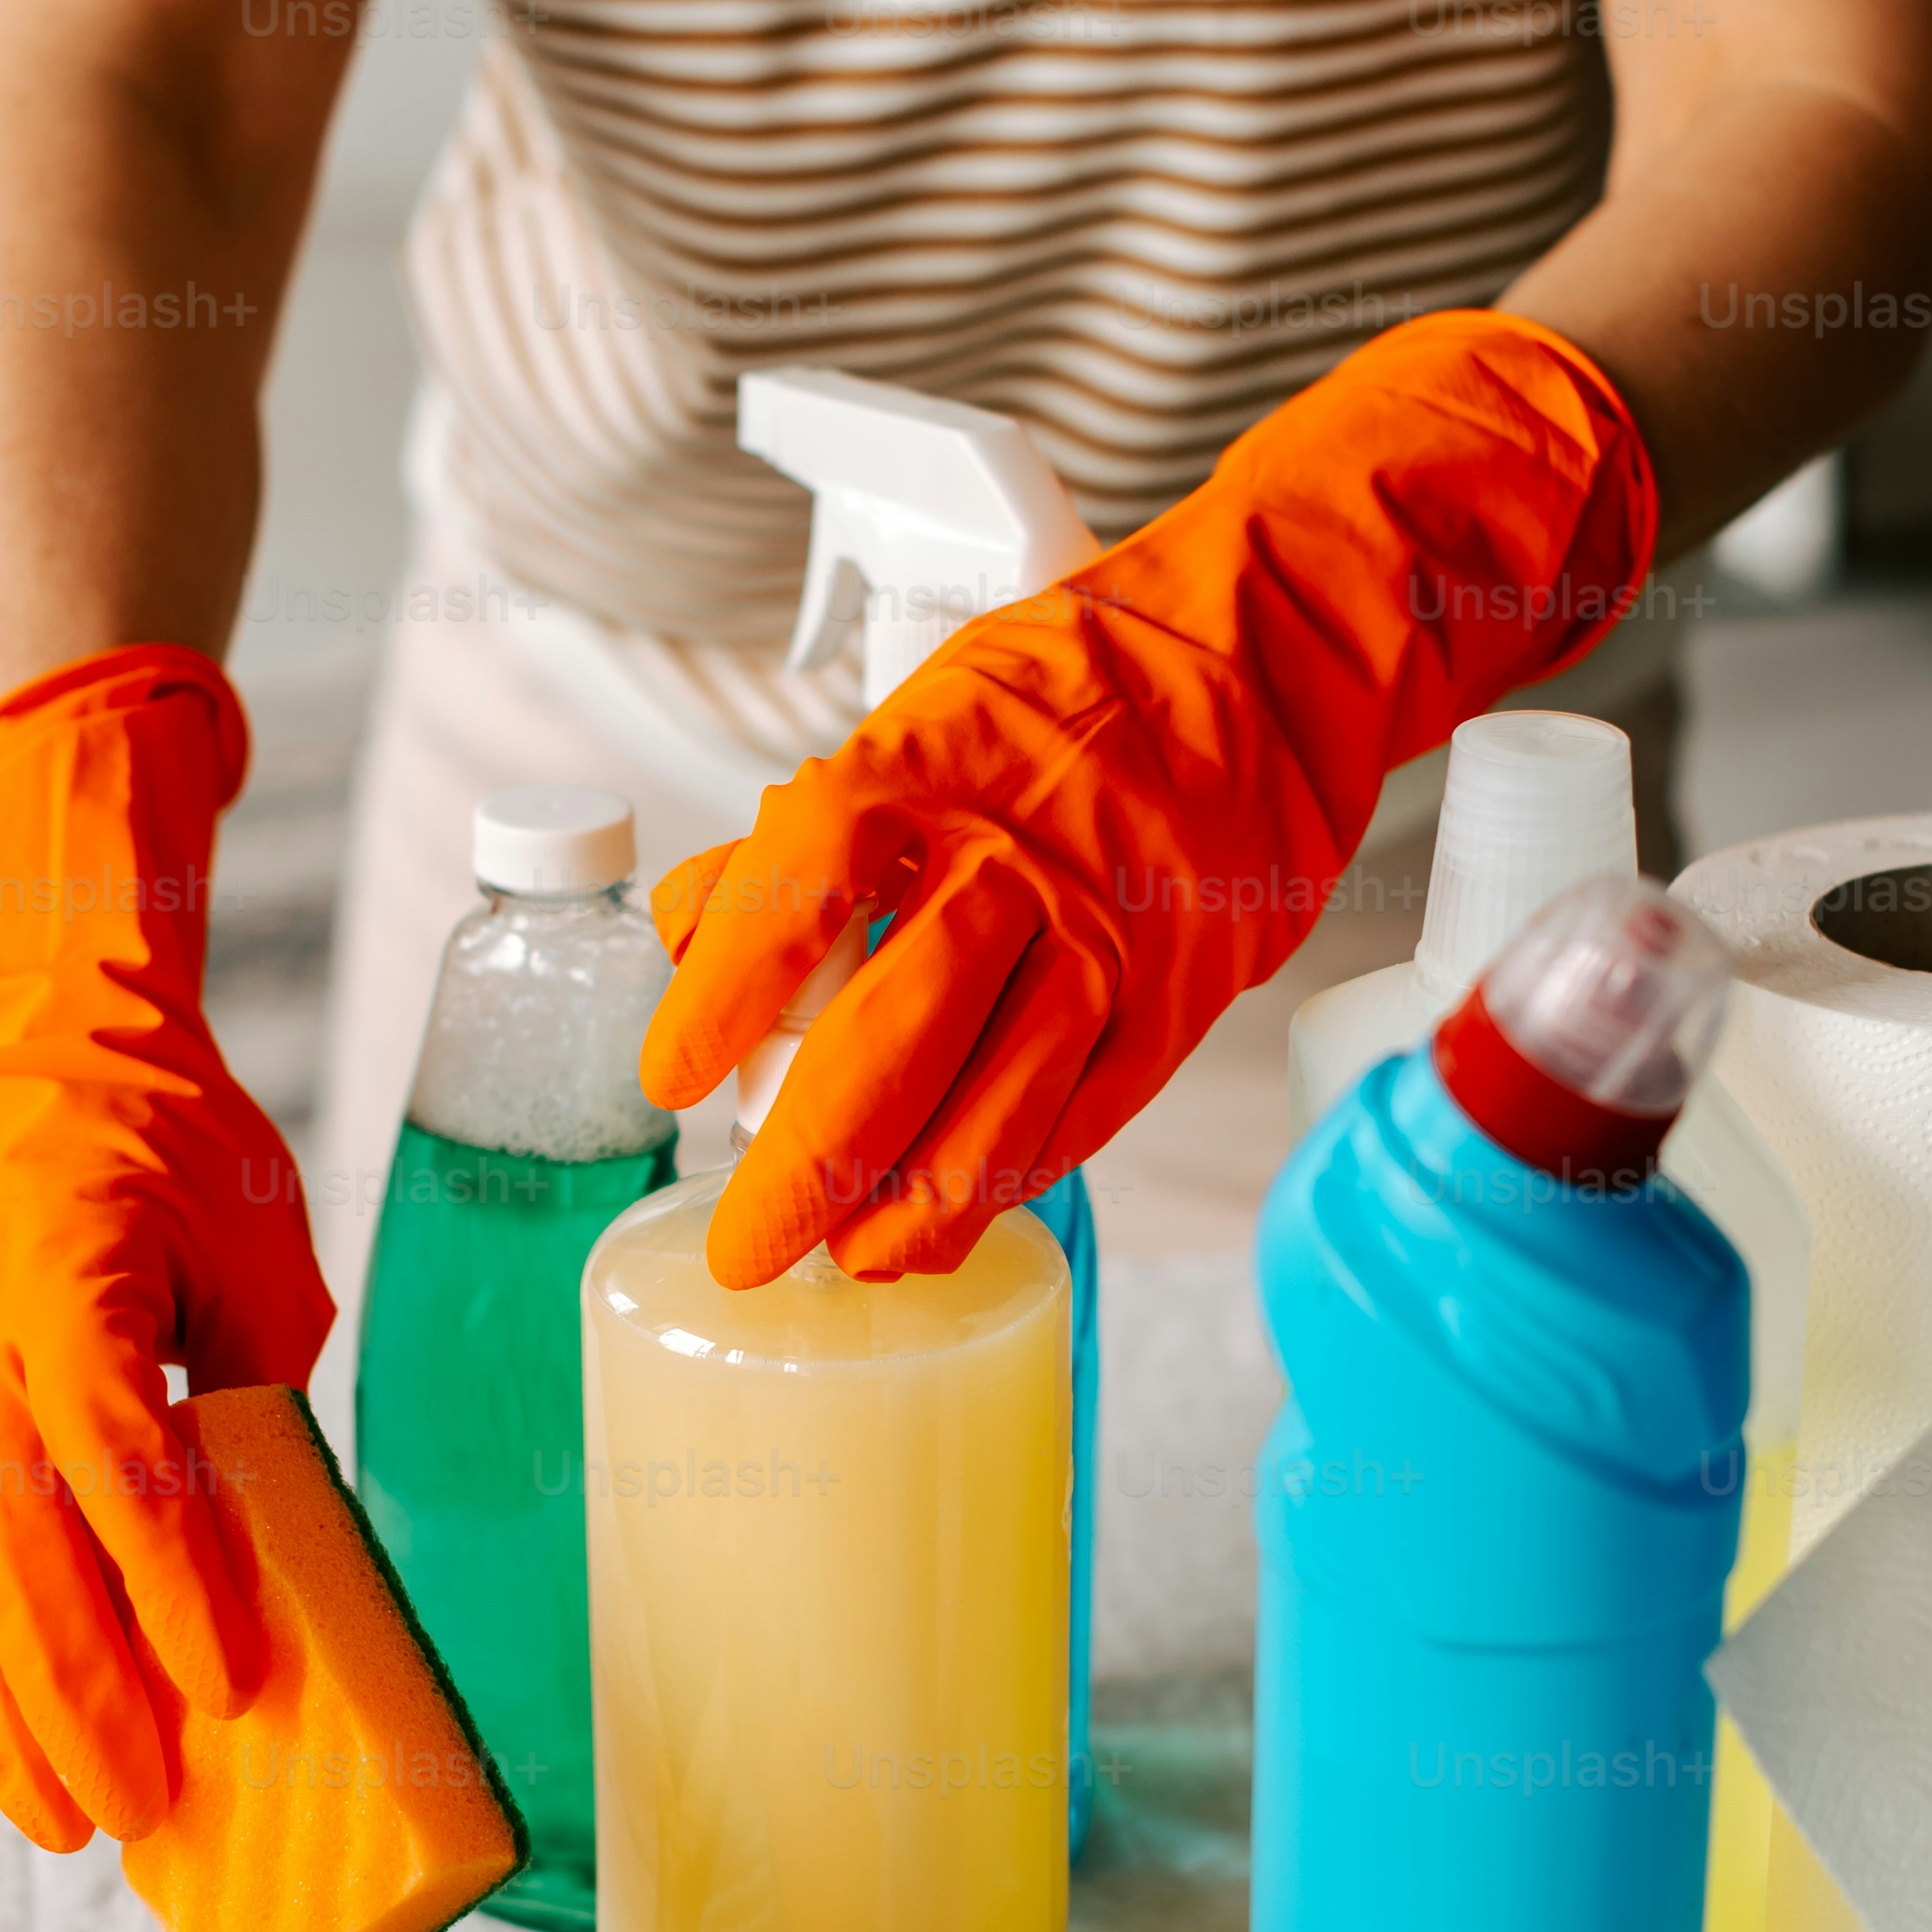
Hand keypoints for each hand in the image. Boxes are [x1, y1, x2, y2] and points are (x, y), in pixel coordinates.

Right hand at [0, 648, 333, 1847]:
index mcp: (59, 1286)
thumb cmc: (168, 1156)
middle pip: (20, 1553)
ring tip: (79, 1828)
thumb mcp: (254, 1250)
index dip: (174, 1580)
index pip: (118, 1457)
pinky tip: (27, 1763)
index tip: (232, 1680)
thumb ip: (265, 1395)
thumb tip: (306, 1554)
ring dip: (17, 1721)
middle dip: (85, 1696)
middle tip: (149, 1807)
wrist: (23, 1066)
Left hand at [641, 311, 1656, 1287]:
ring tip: (849, 1262)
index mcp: (919, 778)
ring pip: (996, 1111)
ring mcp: (1101, 943)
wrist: (1262, 669)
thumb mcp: (913, 725)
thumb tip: (686, 939)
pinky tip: (942, 1225)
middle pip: (892, 1041)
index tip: (669, 1081)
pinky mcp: (1169, 1003)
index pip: (794, 893)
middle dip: (807, 1168)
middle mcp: (1009, 867)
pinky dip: (1003, 1186)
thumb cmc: (1065, 701)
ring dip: (910, 1211)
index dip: (723, 999)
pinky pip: (1077, 1121)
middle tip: (745, 1246)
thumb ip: (796, 839)